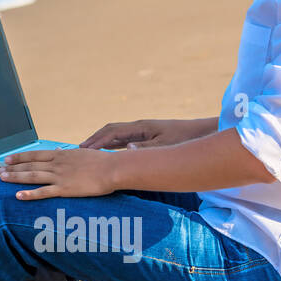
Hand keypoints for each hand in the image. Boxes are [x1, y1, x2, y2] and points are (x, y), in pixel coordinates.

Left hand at [0, 147, 119, 199]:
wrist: (113, 168)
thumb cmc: (102, 162)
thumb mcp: (82, 153)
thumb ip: (69, 154)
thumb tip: (61, 151)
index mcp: (61, 155)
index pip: (34, 155)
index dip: (19, 157)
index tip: (8, 158)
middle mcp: (57, 164)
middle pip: (29, 165)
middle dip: (13, 168)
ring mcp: (60, 176)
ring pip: (32, 176)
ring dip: (15, 177)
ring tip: (2, 179)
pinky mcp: (65, 189)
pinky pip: (43, 192)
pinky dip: (29, 193)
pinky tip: (18, 195)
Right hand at [79, 118, 213, 150]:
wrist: (202, 132)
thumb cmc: (185, 139)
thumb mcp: (165, 145)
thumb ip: (145, 148)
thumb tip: (126, 149)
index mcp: (140, 127)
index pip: (111, 133)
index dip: (96, 141)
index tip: (82, 149)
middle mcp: (138, 127)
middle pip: (110, 131)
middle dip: (94, 139)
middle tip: (79, 150)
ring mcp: (142, 131)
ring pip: (116, 135)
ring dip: (102, 142)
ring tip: (88, 151)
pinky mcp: (147, 136)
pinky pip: (124, 139)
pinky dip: (112, 144)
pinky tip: (108, 152)